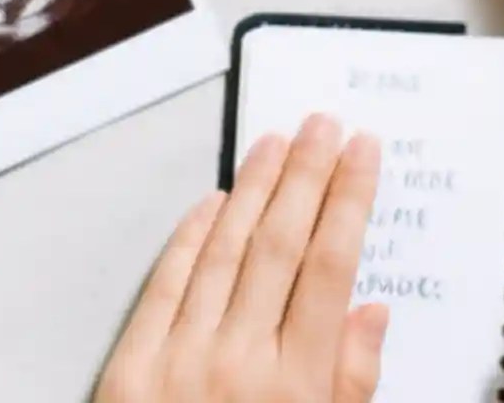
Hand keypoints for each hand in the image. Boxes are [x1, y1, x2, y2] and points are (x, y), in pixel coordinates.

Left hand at [96, 115, 387, 402]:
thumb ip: (351, 381)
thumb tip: (372, 311)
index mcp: (299, 383)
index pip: (331, 266)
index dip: (349, 199)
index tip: (360, 153)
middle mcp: (241, 361)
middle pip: (281, 244)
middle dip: (306, 174)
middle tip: (321, 125)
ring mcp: (181, 359)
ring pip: (225, 251)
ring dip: (254, 188)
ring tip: (274, 143)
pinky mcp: (132, 367)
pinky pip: (166, 284)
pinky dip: (190, 236)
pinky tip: (214, 199)